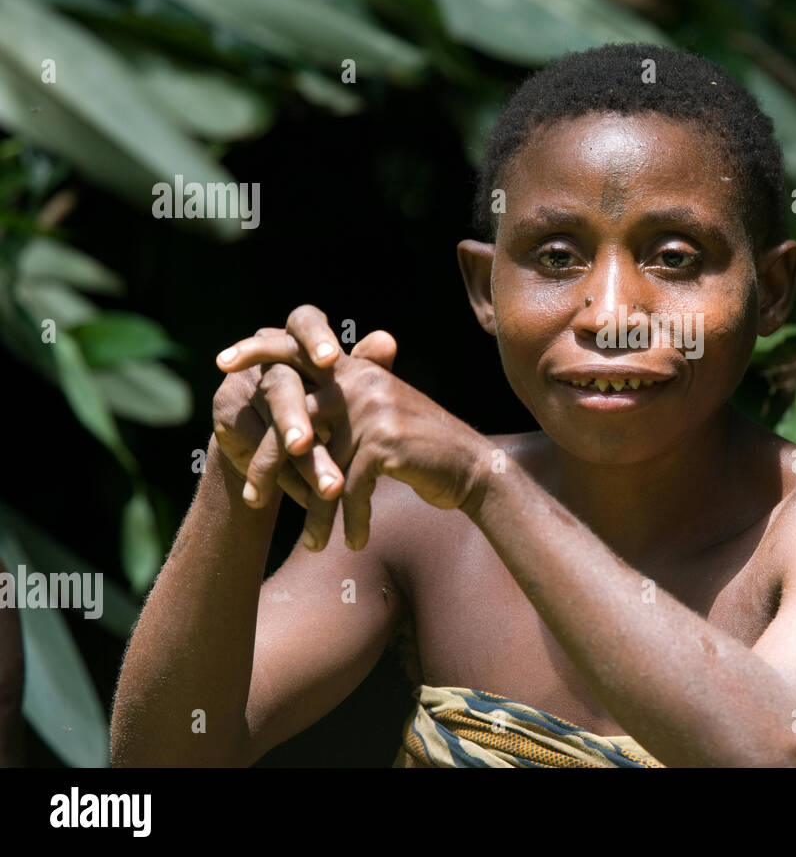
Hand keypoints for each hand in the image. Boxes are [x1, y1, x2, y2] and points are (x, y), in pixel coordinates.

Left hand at [216, 306, 491, 550]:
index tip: (221, 363)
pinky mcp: (384, 439)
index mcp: (356, 370)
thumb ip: (341, 412)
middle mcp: (361, 380)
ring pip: (321, 466)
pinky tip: (355, 542)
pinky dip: (350, 520)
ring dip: (315, 513)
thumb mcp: (380, 420)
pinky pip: (350, 487)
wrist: (474, 468)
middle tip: (252, 499)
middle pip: (293, 422)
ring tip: (309, 543)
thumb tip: (290, 423)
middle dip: (267, 465)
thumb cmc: (421, 452)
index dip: (258, 351)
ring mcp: (372, 407)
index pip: (296, 354)